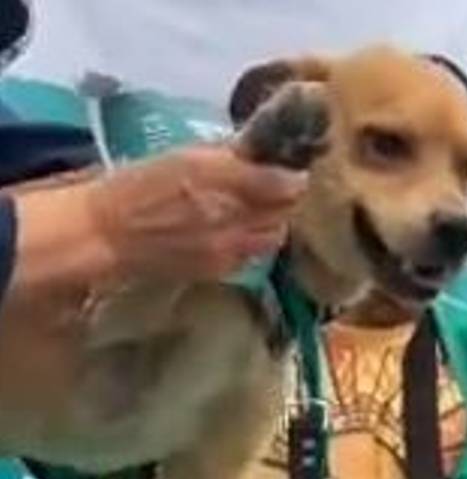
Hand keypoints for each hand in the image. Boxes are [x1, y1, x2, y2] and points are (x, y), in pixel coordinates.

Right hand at [85, 145, 307, 283]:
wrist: (106, 235)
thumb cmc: (135, 187)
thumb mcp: (182, 156)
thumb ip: (226, 155)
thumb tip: (259, 152)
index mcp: (216, 175)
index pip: (283, 181)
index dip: (292, 175)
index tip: (290, 170)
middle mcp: (229, 213)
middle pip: (285, 209)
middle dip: (285, 198)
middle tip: (275, 190)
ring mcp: (228, 245)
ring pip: (275, 234)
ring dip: (273, 222)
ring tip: (258, 213)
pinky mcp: (221, 268)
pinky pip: (254, 255)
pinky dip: (254, 243)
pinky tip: (238, 233)